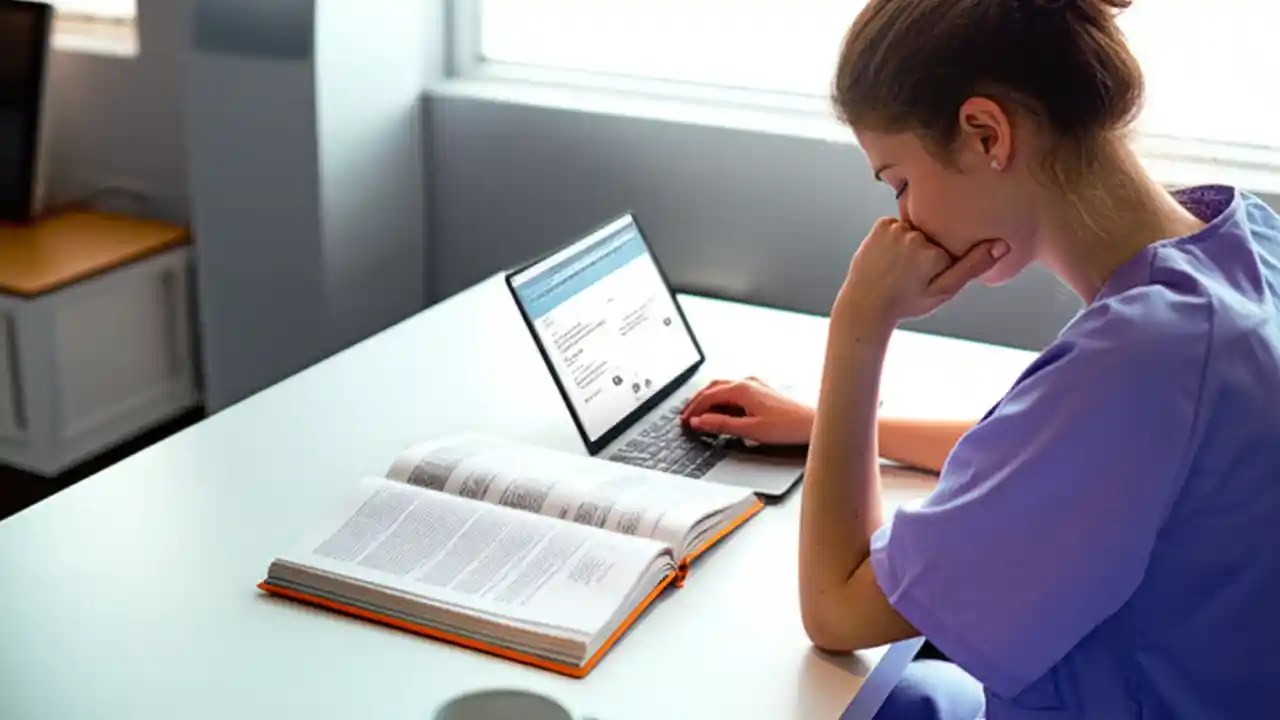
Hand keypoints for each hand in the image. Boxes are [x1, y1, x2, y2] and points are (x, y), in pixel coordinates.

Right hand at [679, 376, 814, 445]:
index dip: (693, 409)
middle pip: (713, 388)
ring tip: (699, 413)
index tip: (684, 421)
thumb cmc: (787, 426)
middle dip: (697, 402)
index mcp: (742, 389)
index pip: (708, 396)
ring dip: (708, 399)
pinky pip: (734, 391)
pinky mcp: (761, 392)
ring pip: (723, 388)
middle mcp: (747, 383)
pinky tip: (721, 410)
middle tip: (686, 416)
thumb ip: (721, 425)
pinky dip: (721, 400)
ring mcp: (755, 385)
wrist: (812, 424)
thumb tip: (699, 422)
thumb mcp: (749, 430)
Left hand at [835, 218, 1007, 328]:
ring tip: (897, 268)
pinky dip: (895, 237)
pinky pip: (897, 225)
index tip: (927, 279)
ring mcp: (895, 228)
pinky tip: (888, 257)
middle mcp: (915, 235)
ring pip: (916, 230)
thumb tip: (1001, 244)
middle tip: (910, 276)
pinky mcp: (881, 224)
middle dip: (926, 253)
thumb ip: (973, 267)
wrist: (865, 305)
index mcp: (933, 253)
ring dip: (910, 244)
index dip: (942, 265)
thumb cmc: (905, 303)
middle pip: (934, 236)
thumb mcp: (943, 292)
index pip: (952, 247)